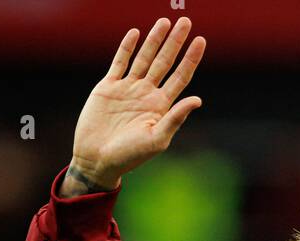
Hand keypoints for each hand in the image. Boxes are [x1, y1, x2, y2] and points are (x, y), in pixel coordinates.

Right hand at [70, 17, 205, 188]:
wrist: (97, 159)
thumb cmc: (129, 156)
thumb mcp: (156, 140)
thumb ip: (176, 118)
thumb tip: (198, 99)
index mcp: (160, 106)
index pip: (180, 77)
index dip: (191, 59)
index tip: (201, 40)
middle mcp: (146, 94)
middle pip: (164, 62)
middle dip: (175, 42)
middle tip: (186, 21)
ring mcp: (128, 88)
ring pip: (144, 57)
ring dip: (154, 39)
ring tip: (164, 21)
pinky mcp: (108, 87)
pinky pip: (120, 62)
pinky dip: (127, 48)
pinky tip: (135, 33)